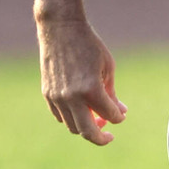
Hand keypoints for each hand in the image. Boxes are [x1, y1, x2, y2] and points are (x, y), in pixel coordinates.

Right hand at [37, 17, 126, 145]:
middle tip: (109, 136)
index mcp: (91, 89)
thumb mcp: (108, 67)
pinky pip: (60, 116)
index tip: (121, 115)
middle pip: (87, 131)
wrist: (61, 31)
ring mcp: (57, 97)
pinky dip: (72, 118)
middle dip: (101, 137)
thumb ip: (112, 93)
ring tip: (97, 119)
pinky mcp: (47, 94)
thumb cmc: (89, 46)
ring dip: (86, 126)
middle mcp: (72, 97)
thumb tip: (119, 113)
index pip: (109, 115)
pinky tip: (81, 110)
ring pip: (72, 126)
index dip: (118, 118)